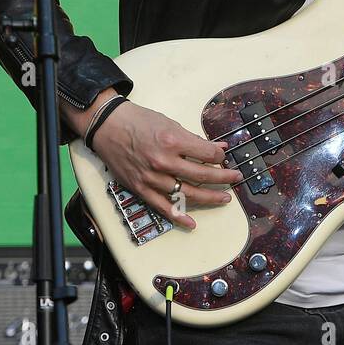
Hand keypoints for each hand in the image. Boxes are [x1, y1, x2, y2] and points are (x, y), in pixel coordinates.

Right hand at [87, 95, 242, 229]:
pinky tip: (192, 223)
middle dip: (223, 178)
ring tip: (224, 198)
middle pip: (201, 175)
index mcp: (172, 141)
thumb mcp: (170, 123)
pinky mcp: (141, 188)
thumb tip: (219, 146)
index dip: (220, 156)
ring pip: (186, 193)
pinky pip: (162, 206)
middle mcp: (163, 161)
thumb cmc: (139, 121)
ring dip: (208, 197)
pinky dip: (178, 216)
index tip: (224, 157)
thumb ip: (195, 139)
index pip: (207, 154)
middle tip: (235, 178)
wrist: (108, 127)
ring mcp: (152, 177)